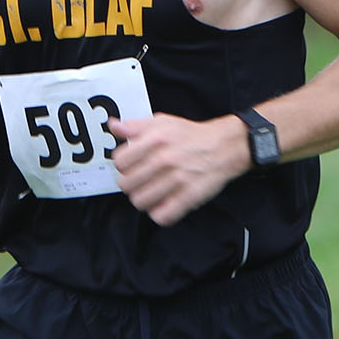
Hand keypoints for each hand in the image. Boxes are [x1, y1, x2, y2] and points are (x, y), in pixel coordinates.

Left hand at [109, 113, 248, 225]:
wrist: (224, 147)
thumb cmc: (191, 136)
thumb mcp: (162, 122)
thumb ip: (136, 125)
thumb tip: (114, 126)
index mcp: (155, 140)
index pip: (120, 162)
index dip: (122, 165)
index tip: (130, 166)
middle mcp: (164, 159)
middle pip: (126, 184)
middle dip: (130, 184)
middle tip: (139, 181)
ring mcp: (176, 180)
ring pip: (140, 202)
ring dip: (143, 199)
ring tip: (150, 193)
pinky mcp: (189, 197)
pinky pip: (162, 216)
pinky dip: (159, 213)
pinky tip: (163, 204)